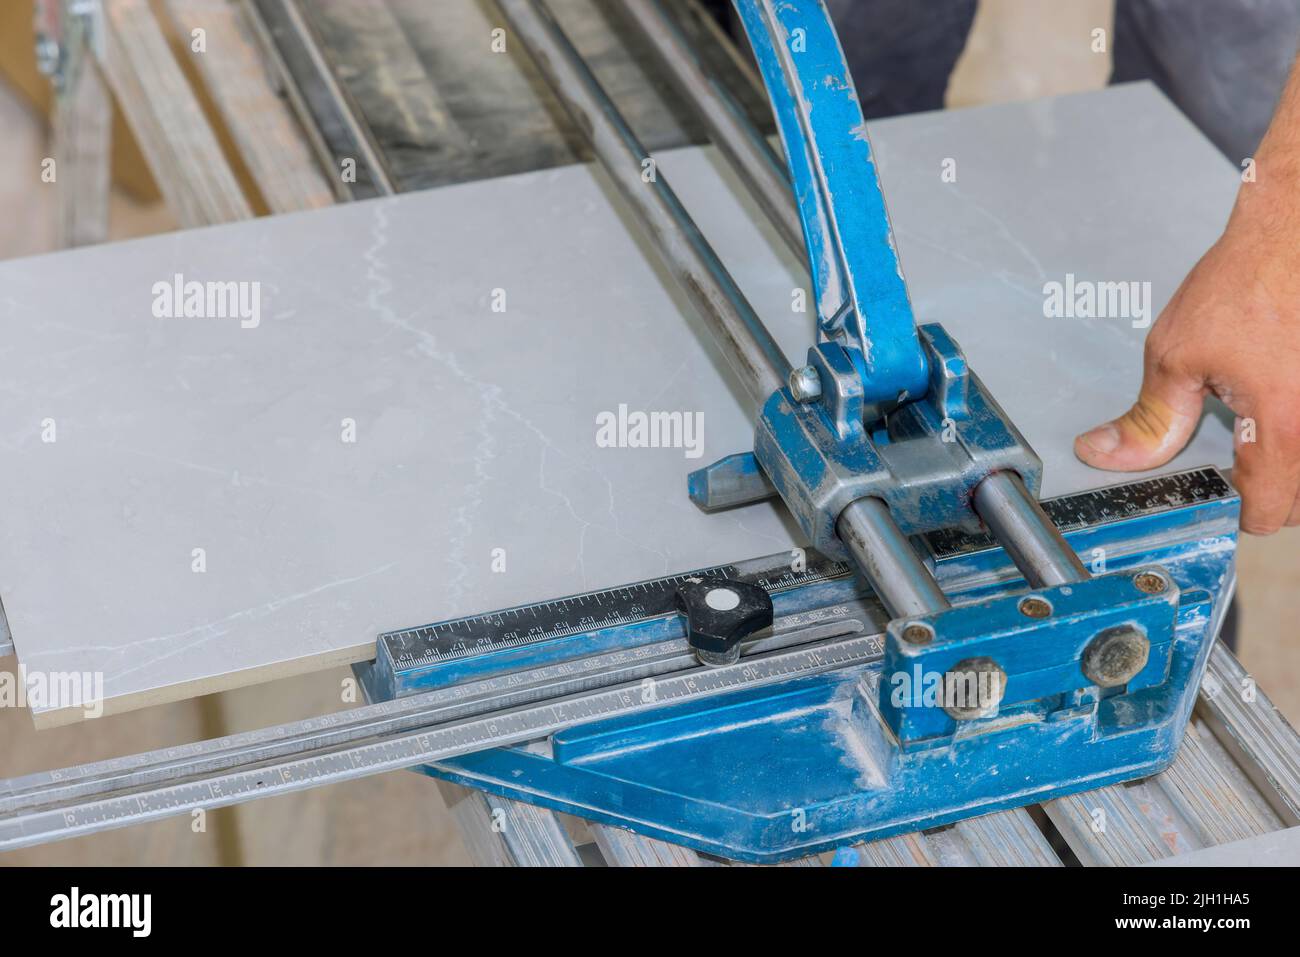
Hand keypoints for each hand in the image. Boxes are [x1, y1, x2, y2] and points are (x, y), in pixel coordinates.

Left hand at [1073, 178, 1299, 533]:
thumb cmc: (1246, 280)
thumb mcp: (1177, 355)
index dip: (1234, 508)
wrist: (1296, 230)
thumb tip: (1106, 454)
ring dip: (1293, 467)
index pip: (1266, 511)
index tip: (1217, 489)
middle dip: (1269, 492)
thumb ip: (1149, 419)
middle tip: (1240, 459)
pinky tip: (1287, 405)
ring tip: (1266, 432)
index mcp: (1284, 426)